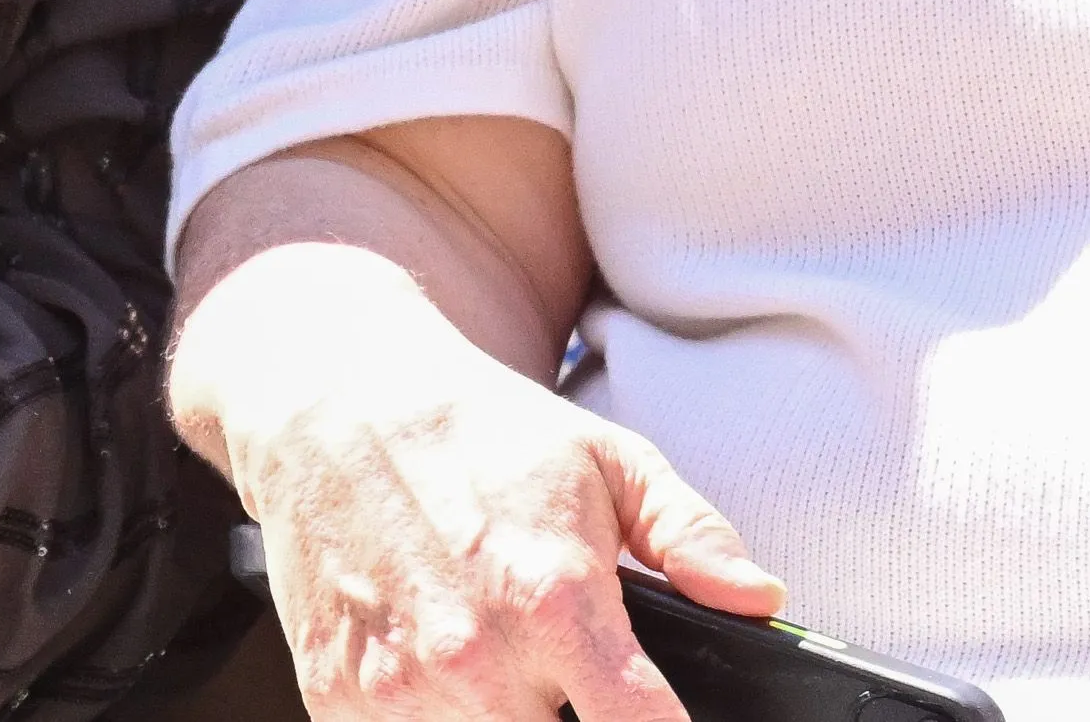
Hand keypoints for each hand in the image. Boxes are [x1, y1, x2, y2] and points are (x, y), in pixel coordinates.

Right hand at [226, 351, 778, 721]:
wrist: (332, 398)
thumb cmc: (477, 429)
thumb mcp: (607, 458)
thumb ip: (691, 537)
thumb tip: (757, 598)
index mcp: (556, 600)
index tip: (661, 717)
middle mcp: (478, 658)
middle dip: (578, 715)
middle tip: (573, 677)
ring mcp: (402, 690)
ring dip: (509, 718)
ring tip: (509, 666)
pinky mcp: (341, 703)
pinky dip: (438, 717)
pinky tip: (444, 670)